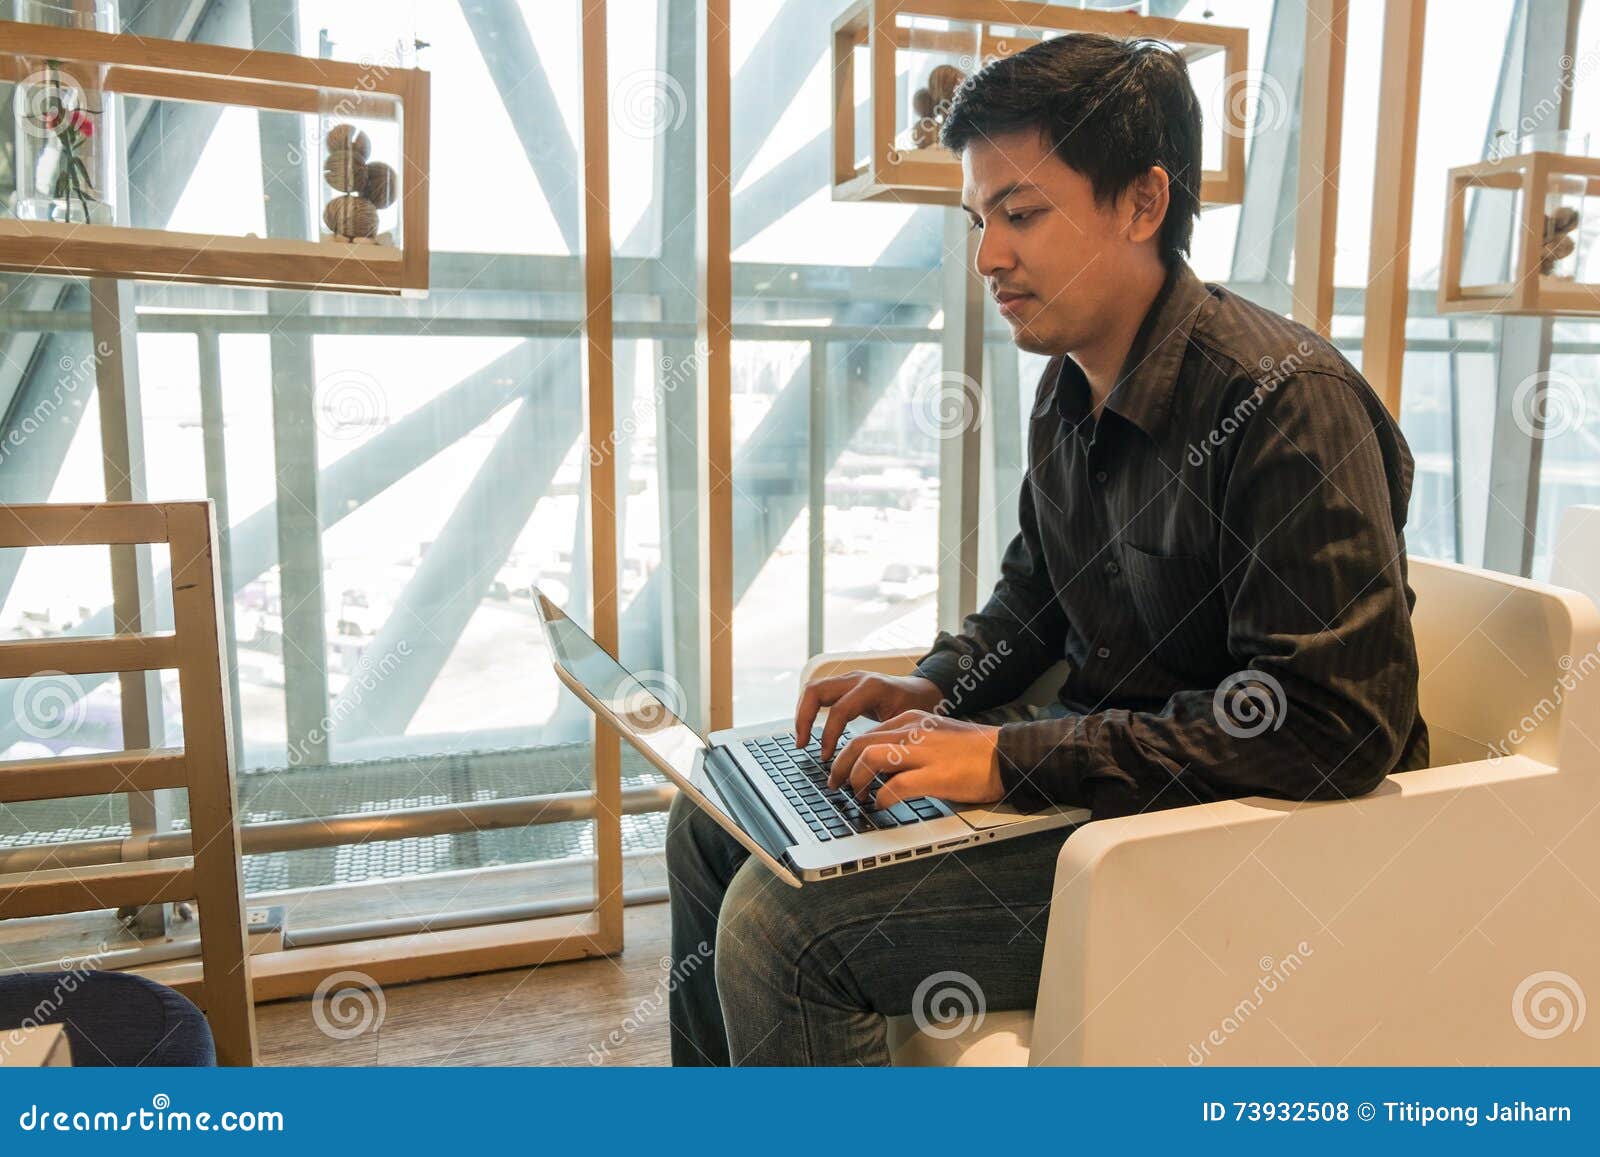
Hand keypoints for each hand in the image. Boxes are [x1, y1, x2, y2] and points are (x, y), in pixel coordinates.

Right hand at [794, 671, 945, 760]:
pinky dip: (809, 710)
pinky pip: (818, 693)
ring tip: (802, 739)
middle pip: (816, 691)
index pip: (839, 710)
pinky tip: (810, 729)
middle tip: (802, 744)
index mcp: (872, 688)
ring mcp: (848, 679)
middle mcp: (856, 679)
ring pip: (812, 689)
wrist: (922, 691)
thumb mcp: (905, 725)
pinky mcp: (844, 684)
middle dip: (804, 719)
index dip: (829, 736)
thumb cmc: (917, 709)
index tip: (826, 758)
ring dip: (802, 714)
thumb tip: (867, 768)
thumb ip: (885, 741)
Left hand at [827, 711, 1003, 808]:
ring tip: (857, 796)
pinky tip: (881, 805)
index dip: (846, 754)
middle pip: (859, 743)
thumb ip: (909, 746)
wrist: (1007, 755)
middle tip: (836, 785)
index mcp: (912, 721)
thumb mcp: (935, 736)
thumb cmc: (974, 752)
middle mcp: (913, 731)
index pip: (866, 733)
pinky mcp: (934, 775)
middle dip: (841, 767)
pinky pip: (894, 786)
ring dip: (856, 780)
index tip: (841, 770)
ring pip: (870, 758)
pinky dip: (881, 798)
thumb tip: (881, 767)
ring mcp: (923, 752)